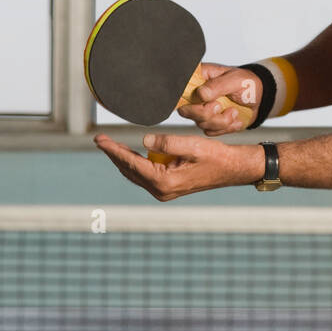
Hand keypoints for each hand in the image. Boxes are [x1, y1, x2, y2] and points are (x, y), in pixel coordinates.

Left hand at [93, 132, 263, 199]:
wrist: (232, 169)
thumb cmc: (216, 155)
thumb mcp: (192, 145)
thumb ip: (167, 143)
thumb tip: (144, 140)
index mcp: (164, 180)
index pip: (131, 163)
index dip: (113, 150)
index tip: (99, 139)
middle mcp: (161, 190)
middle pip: (128, 170)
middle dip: (113, 154)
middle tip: (99, 139)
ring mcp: (164, 192)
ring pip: (135, 174)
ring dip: (122, 159)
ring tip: (110, 144)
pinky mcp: (167, 188)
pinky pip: (144, 176)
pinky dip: (135, 164)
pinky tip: (130, 153)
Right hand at [177, 62, 261, 135]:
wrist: (261, 98)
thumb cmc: (247, 83)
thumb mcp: (234, 80)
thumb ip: (217, 86)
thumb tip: (201, 93)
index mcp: (199, 79)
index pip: (181, 90)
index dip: (187, 100)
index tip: (207, 101)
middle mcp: (197, 96)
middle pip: (186, 111)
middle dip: (206, 114)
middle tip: (220, 106)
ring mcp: (203, 110)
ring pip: (201, 124)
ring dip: (221, 121)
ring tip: (234, 112)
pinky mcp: (211, 123)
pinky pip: (211, 132)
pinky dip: (226, 128)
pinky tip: (235, 119)